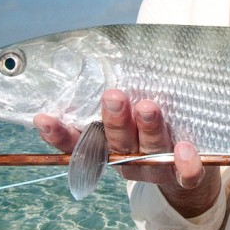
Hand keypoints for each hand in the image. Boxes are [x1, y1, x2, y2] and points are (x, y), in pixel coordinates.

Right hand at [34, 90, 219, 216]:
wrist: (186, 174)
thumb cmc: (150, 132)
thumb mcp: (128, 118)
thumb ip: (112, 99)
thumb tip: (97, 53)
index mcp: (109, 146)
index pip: (77, 143)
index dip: (59, 134)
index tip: (42, 118)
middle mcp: (129, 159)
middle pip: (117, 142)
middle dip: (114, 120)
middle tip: (113, 96)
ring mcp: (156, 168)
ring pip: (150, 151)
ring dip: (148, 129)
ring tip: (148, 107)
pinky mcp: (183, 176)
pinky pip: (186, 175)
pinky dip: (186, 164)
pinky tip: (186, 148)